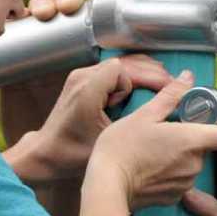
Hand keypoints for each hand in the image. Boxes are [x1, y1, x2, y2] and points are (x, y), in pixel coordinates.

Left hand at [0, 0, 172, 187]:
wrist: (47, 152)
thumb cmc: (72, 152)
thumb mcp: (108, 139)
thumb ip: (132, 120)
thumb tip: (160, 107)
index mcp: (88, 90)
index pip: (122, 70)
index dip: (139, 81)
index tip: (157, 93)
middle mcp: (82, 77)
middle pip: (124, 62)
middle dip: (148, 73)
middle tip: (169, 85)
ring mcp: (79, 76)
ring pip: (119, 63)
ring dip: (140, 72)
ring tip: (160, 83)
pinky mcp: (80, 80)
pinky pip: (110, 70)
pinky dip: (128, 75)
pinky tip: (141, 84)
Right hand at [87, 71, 216, 210]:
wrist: (106, 186)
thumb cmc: (121, 150)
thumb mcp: (144, 114)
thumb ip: (171, 94)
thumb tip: (187, 78)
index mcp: (191, 140)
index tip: (216, 118)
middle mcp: (194, 164)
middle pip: (207, 146)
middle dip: (192, 136)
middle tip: (168, 129)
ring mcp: (185, 182)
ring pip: (192, 162)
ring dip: (180, 154)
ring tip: (154, 148)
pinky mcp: (174, 196)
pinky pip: (180, 179)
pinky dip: (170, 171)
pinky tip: (150, 165)